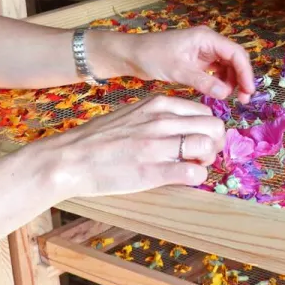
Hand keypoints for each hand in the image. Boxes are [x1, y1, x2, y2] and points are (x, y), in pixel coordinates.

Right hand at [31, 95, 224, 198]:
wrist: (69, 159)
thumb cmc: (98, 139)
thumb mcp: (132, 114)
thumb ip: (158, 116)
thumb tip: (182, 126)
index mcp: (158, 105)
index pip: (204, 111)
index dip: (207, 129)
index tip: (199, 141)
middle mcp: (162, 121)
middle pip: (214, 127)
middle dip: (215, 144)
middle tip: (202, 156)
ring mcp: (158, 146)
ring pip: (208, 147)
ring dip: (207, 161)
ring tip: (192, 167)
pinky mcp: (153, 172)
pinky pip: (194, 173)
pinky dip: (196, 178)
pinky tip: (183, 179)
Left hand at [94, 26, 256, 103]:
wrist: (132, 55)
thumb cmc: (153, 56)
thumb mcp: (178, 70)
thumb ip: (203, 82)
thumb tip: (226, 93)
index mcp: (206, 38)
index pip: (236, 53)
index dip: (245, 72)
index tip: (248, 91)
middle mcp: (208, 43)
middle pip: (235, 59)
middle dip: (241, 78)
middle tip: (243, 99)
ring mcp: (203, 52)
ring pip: (227, 66)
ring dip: (232, 81)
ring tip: (231, 99)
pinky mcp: (197, 61)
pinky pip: (216, 71)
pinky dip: (220, 82)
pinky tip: (218, 93)